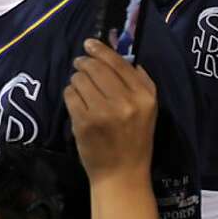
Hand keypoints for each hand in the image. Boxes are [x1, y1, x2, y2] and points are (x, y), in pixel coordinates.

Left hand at [64, 39, 157, 183]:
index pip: (118, 62)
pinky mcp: (84, 122)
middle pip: (95, 67)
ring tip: (81, 88)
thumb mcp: (148, 110)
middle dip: (84, 63)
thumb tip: (121, 55)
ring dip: (77, 80)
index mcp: (144, 96)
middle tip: (80, 64)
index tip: (89, 43)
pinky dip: (70, 94)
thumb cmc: (134, 140)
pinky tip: (77, 102)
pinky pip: (70, 94)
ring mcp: (103, 111)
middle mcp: (125, 101)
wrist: (122, 174)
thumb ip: (139, 82)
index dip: (100, 50)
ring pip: (80, 79)